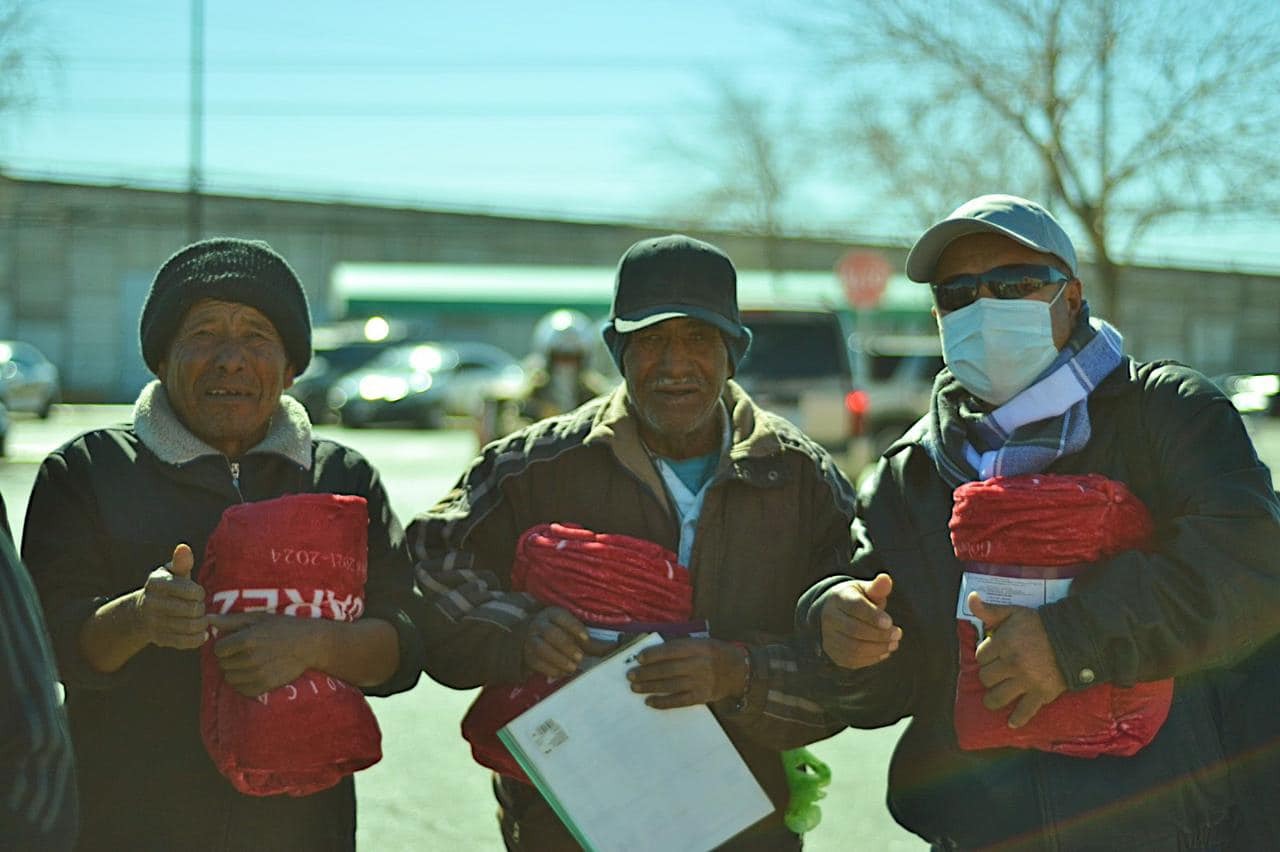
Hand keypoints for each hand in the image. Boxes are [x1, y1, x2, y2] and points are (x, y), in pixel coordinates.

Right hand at [135, 544, 206, 649]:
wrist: (143, 612)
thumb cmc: (167, 587)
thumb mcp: (171, 572)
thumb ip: (181, 562)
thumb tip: (183, 548)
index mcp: (156, 583)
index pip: (190, 590)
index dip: (199, 593)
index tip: (198, 593)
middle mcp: (151, 603)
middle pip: (192, 609)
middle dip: (202, 608)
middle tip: (201, 607)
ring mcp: (153, 623)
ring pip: (190, 627)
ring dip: (202, 624)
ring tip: (202, 619)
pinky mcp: (159, 639)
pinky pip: (184, 642)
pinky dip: (198, 639)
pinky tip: (202, 634)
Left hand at [206, 612, 320, 696]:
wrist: (310, 644)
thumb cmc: (284, 627)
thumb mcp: (258, 618)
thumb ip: (231, 620)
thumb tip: (207, 619)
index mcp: (246, 640)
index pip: (218, 649)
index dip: (225, 645)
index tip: (235, 643)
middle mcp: (249, 659)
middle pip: (223, 664)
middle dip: (229, 658)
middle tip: (243, 652)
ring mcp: (257, 674)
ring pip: (230, 678)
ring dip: (235, 671)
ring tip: (248, 663)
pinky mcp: (265, 686)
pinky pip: (242, 690)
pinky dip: (243, 683)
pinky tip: (253, 674)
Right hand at [522, 607, 611, 678]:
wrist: (529, 638)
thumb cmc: (559, 634)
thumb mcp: (573, 633)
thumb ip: (592, 642)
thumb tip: (615, 647)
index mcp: (553, 614)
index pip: (561, 617)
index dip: (573, 627)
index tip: (586, 638)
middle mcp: (540, 624)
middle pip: (550, 633)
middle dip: (565, 646)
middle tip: (579, 658)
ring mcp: (531, 640)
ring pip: (540, 648)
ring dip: (557, 659)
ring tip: (572, 667)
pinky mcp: (527, 655)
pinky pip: (536, 662)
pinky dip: (550, 669)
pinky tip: (562, 673)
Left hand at [626, 638, 746, 708]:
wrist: (738, 671)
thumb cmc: (714, 654)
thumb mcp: (701, 643)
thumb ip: (681, 646)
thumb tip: (653, 652)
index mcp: (698, 648)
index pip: (671, 651)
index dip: (654, 655)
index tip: (639, 658)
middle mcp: (698, 665)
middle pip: (668, 670)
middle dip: (647, 673)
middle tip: (631, 675)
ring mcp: (700, 682)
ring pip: (670, 685)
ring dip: (650, 687)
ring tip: (635, 688)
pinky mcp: (700, 697)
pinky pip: (678, 701)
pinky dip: (663, 702)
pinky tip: (650, 701)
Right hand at [819, 574, 900, 668]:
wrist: (835, 613)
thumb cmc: (857, 599)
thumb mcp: (865, 590)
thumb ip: (877, 587)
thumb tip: (885, 579)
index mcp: (838, 598)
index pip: (854, 607)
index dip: (873, 616)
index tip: (890, 622)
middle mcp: (829, 618)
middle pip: (855, 630)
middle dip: (880, 634)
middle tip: (898, 634)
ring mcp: (829, 637)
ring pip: (854, 648)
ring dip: (878, 648)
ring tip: (894, 644)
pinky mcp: (833, 653)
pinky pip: (853, 660)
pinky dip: (871, 658)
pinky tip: (884, 651)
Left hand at [969, 593, 1066, 727]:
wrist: (1075, 638)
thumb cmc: (1041, 624)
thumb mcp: (1015, 612)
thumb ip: (991, 610)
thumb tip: (971, 598)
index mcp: (1003, 643)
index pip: (980, 656)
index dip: (985, 656)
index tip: (992, 656)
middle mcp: (1012, 663)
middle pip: (986, 678)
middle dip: (989, 676)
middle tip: (996, 675)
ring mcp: (1026, 681)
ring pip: (997, 697)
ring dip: (993, 700)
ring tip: (994, 699)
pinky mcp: (1041, 693)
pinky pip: (1025, 711)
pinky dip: (1018, 719)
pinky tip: (1012, 723)